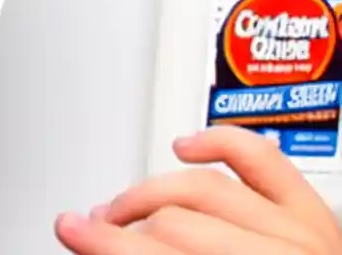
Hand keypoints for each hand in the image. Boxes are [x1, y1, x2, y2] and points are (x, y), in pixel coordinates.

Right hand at [55, 126, 341, 253]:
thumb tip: (100, 246)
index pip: (160, 251)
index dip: (106, 242)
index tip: (70, 230)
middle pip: (177, 223)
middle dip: (124, 227)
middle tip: (94, 233)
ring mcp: (307, 235)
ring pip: (207, 187)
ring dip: (151, 192)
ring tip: (122, 207)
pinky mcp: (316, 216)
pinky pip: (262, 159)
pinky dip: (220, 143)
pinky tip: (185, 148)